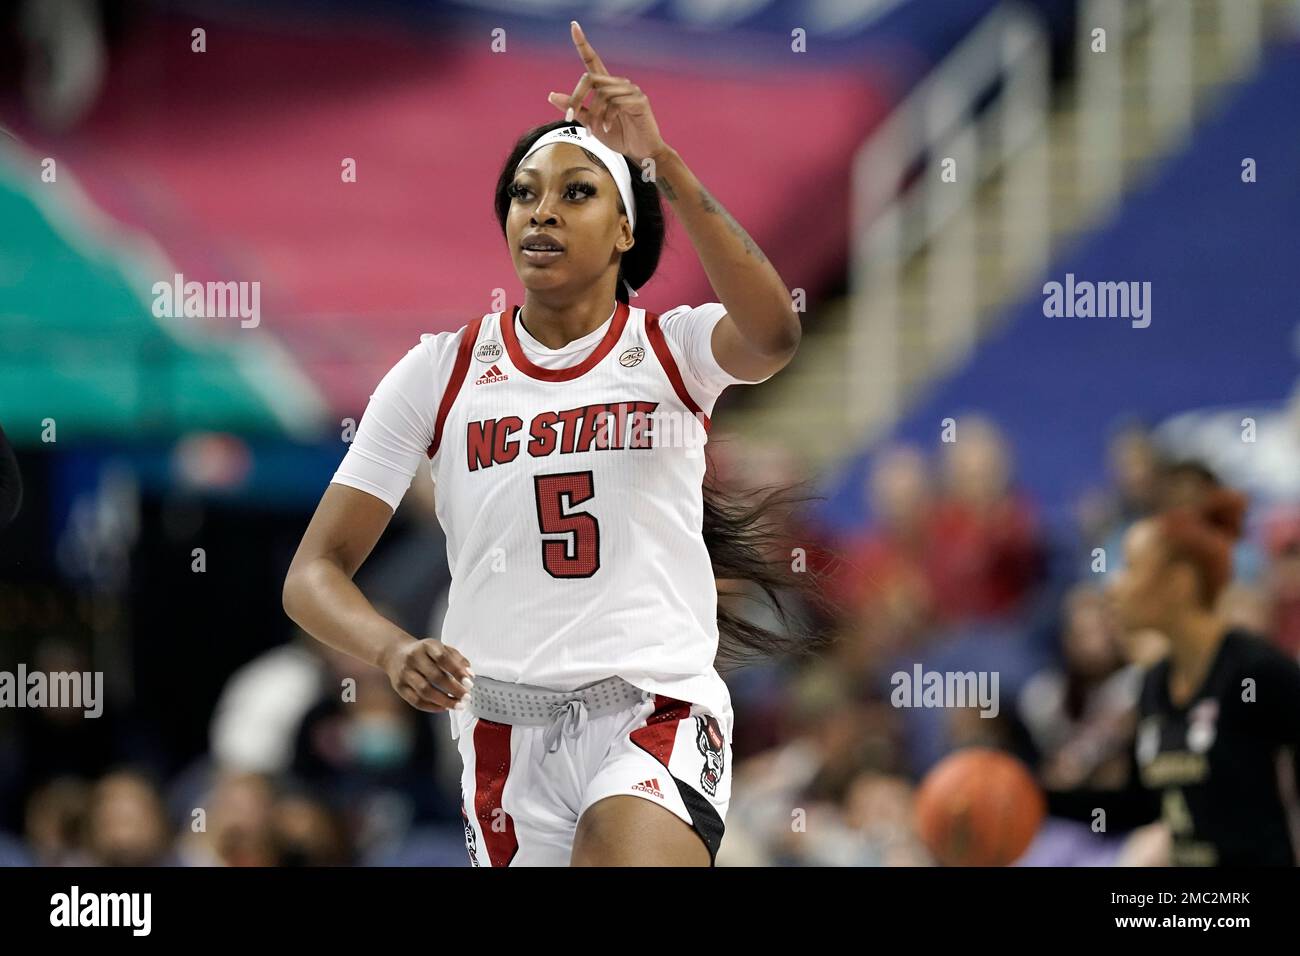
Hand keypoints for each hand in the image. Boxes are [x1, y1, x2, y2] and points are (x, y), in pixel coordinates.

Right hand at [380, 635, 473, 712]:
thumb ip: (457, 659)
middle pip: (435, 676)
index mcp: (427, 646)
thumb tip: (470, 675)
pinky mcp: (399, 687)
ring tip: (458, 705)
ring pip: (425, 691)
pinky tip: (444, 707)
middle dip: (453, 689)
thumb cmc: (424, 652)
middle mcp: (414, 658)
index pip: (443, 658)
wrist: (395, 653)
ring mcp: (405, 673)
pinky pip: (416, 701)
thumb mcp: (440, 648)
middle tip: (466, 697)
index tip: (469, 682)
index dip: (457, 671)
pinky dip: (432, 707)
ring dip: (444, 701)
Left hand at [546, 21, 668, 163]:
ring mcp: (631, 90)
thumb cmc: (619, 137)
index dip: (582, 43)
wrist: (642, 152)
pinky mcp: (640, 100)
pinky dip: (607, 118)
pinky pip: (615, 103)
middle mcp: (619, 84)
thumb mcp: (592, 124)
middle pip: (589, 79)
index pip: (592, 60)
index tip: (573, 26)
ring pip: (601, 94)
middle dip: (576, 98)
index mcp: (606, 86)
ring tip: (593, 132)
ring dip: (593, 115)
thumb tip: (552, 95)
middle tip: (569, 118)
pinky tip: (607, 128)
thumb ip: (576, 109)